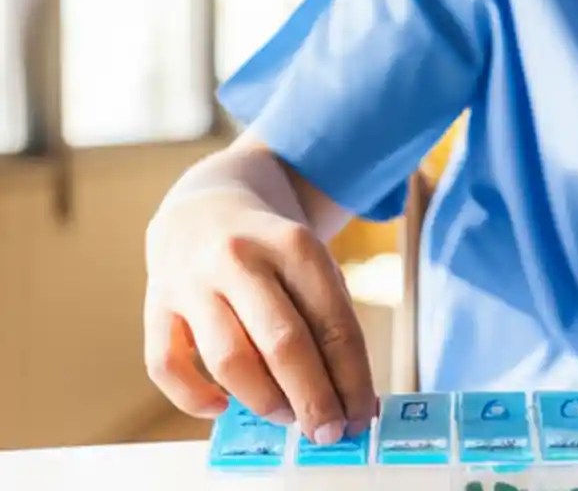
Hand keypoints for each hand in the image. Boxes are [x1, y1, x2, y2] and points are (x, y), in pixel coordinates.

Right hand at [143, 189, 375, 443]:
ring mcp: (192, 282)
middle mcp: (240, 259)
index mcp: (293, 244)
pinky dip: (194, 398)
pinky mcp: (156, 304)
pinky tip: (222, 407)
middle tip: (329, 431)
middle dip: (313, 398)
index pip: (333, 323)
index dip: (351, 378)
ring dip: (264, 401)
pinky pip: (166, 365)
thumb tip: (351, 396)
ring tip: (287, 416)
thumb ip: (329, 321)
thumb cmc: (271, 250)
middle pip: (283, 343)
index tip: (361, 415)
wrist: (204, 207)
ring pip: (228, 359)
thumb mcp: (311, 264)